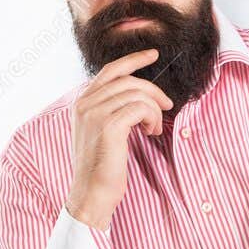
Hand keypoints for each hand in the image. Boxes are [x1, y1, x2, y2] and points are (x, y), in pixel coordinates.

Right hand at [65, 48, 172, 228]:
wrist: (91, 193)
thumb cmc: (101, 167)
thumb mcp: (100, 131)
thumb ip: (110, 109)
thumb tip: (138, 94)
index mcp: (81, 103)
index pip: (110, 70)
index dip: (133, 60)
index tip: (153, 55)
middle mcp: (84, 104)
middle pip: (128, 80)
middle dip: (153, 91)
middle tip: (167, 106)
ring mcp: (94, 113)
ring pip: (137, 93)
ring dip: (153, 110)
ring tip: (153, 129)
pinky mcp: (108, 126)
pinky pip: (140, 108)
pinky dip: (152, 118)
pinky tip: (150, 132)